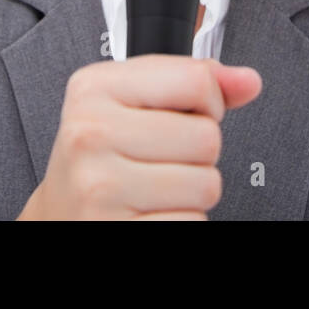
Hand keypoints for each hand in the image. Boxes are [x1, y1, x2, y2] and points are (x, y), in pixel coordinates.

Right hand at [16, 56, 262, 219]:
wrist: (61, 216)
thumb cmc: (101, 160)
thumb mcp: (133, 105)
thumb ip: (192, 84)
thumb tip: (246, 81)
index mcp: (94, 89)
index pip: (195, 79)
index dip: (206, 101)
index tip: (184, 115)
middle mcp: (90, 133)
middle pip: (207, 136)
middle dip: (198, 154)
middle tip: (160, 160)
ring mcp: (100, 186)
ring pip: (206, 184)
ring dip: (192, 193)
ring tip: (154, 189)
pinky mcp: (117, 229)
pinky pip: (193, 222)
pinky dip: (182, 222)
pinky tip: (151, 213)